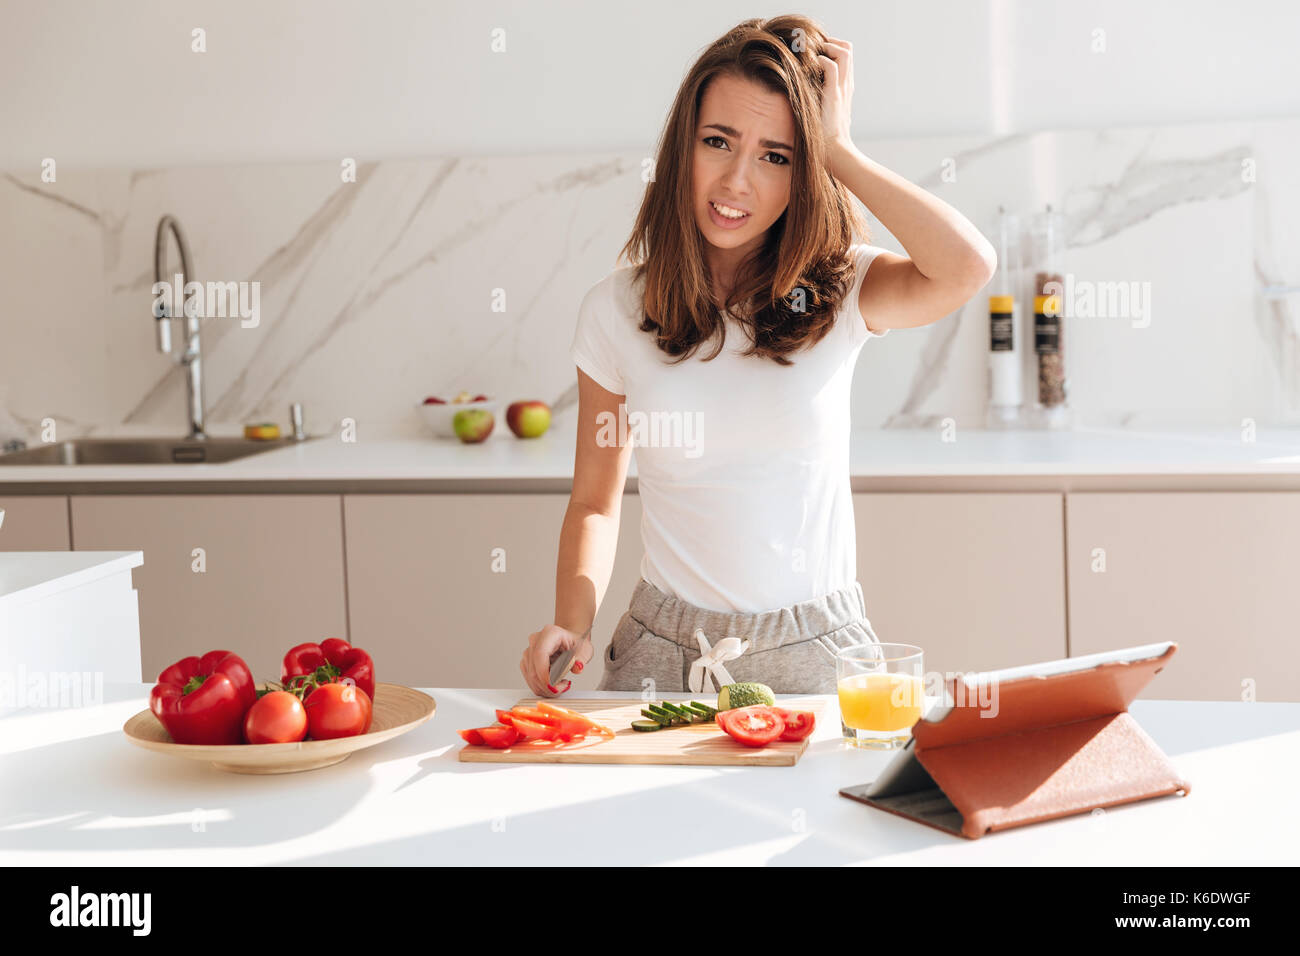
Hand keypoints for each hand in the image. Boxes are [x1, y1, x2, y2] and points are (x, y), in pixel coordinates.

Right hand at [519, 623, 592, 697]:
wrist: (571, 640)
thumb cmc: (576, 642)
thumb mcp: (585, 649)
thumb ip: (581, 658)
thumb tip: (577, 667)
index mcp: (549, 633)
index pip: (540, 655)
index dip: (545, 674)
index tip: (556, 686)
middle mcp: (536, 641)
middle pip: (534, 670)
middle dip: (548, 685)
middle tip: (563, 687)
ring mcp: (529, 651)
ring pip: (531, 677)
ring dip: (546, 688)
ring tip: (561, 685)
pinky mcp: (527, 662)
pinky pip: (530, 680)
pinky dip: (542, 687)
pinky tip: (553, 684)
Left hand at [816, 35, 855, 177]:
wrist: (835, 153)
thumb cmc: (825, 139)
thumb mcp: (822, 115)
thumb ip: (817, 103)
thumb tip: (800, 99)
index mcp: (844, 88)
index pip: (845, 57)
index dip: (832, 49)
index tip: (815, 53)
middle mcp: (846, 85)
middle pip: (848, 49)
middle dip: (831, 43)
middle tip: (813, 50)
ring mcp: (842, 88)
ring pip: (845, 52)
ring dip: (828, 47)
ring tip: (813, 55)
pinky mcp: (834, 95)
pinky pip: (832, 66)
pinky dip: (821, 60)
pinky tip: (811, 68)